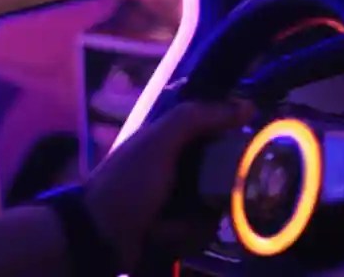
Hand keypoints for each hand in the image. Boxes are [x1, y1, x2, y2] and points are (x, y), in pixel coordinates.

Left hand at [82, 100, 252, 269]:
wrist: (96, 236)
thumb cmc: (128, 183)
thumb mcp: (160, 143)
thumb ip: (198, 118)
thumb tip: (247, 107)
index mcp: (172, 136)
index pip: (218, 128)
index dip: (233, 136)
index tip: (246, 150)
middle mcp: (179, 164)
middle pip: (223, 171)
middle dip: (215, 189)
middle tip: (204, 198)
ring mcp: (179, 198)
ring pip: (215, 203)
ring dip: (195, 218)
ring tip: (168, 222)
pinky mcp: (178, 226)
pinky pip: (202, 228)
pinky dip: (185, 234)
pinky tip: (162, 234)